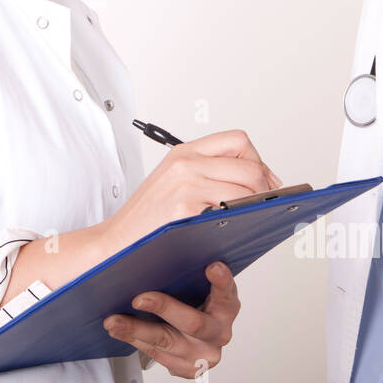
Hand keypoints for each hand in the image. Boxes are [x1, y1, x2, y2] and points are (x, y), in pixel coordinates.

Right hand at [102, 129, 280, 251]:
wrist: (115, 242)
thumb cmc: (145, 220)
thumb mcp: (172, 181)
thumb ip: (205, 173)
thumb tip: (253, 180)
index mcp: (183, 152)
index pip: (237, 140)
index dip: (259, 160)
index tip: (266, 181)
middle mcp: (185, 162)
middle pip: (249, 164)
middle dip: (266, 186)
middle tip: (267, 204)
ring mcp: (186, 184)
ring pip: (247, 186)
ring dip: (257, 204)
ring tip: (253, 217)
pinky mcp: (187, 208)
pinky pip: (233, 208)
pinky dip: (242, 218)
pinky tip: (238, 226)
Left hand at [102, 261, 239, 379]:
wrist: (184, 331)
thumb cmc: (187, 297)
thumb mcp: (193, 276)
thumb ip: (191, 254)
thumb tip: (189, 221)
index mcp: (226, 305)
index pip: (227, 291)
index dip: (221, 280)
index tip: (211, 266)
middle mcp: (219, 331)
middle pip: (194, 322)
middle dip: (164, 308)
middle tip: (139, 298)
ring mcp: (203, 353)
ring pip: (167, 342)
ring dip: (137, 330)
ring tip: (114, 320)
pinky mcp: (186, 368)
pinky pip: (156, 355)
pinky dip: (135, 340)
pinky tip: (120, 330)